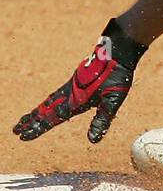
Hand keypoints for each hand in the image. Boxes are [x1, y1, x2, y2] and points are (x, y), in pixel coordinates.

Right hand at [12, 18, 147, 144]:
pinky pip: (57, 94)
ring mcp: (72, 85)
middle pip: (47, 109)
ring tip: (26, 119)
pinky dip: (48, 102)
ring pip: (50, 100)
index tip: (23, 135)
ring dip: (38, 111)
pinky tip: (48, 104)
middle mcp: (70, 92)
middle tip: (16, 130)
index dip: (39, 127)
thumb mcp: (113, 100)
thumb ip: (102, 119)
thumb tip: (92, 140)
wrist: (118, 50)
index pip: (53, 117)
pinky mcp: (77, 80)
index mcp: (76, 99)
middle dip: (32, 120)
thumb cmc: (117, 75)